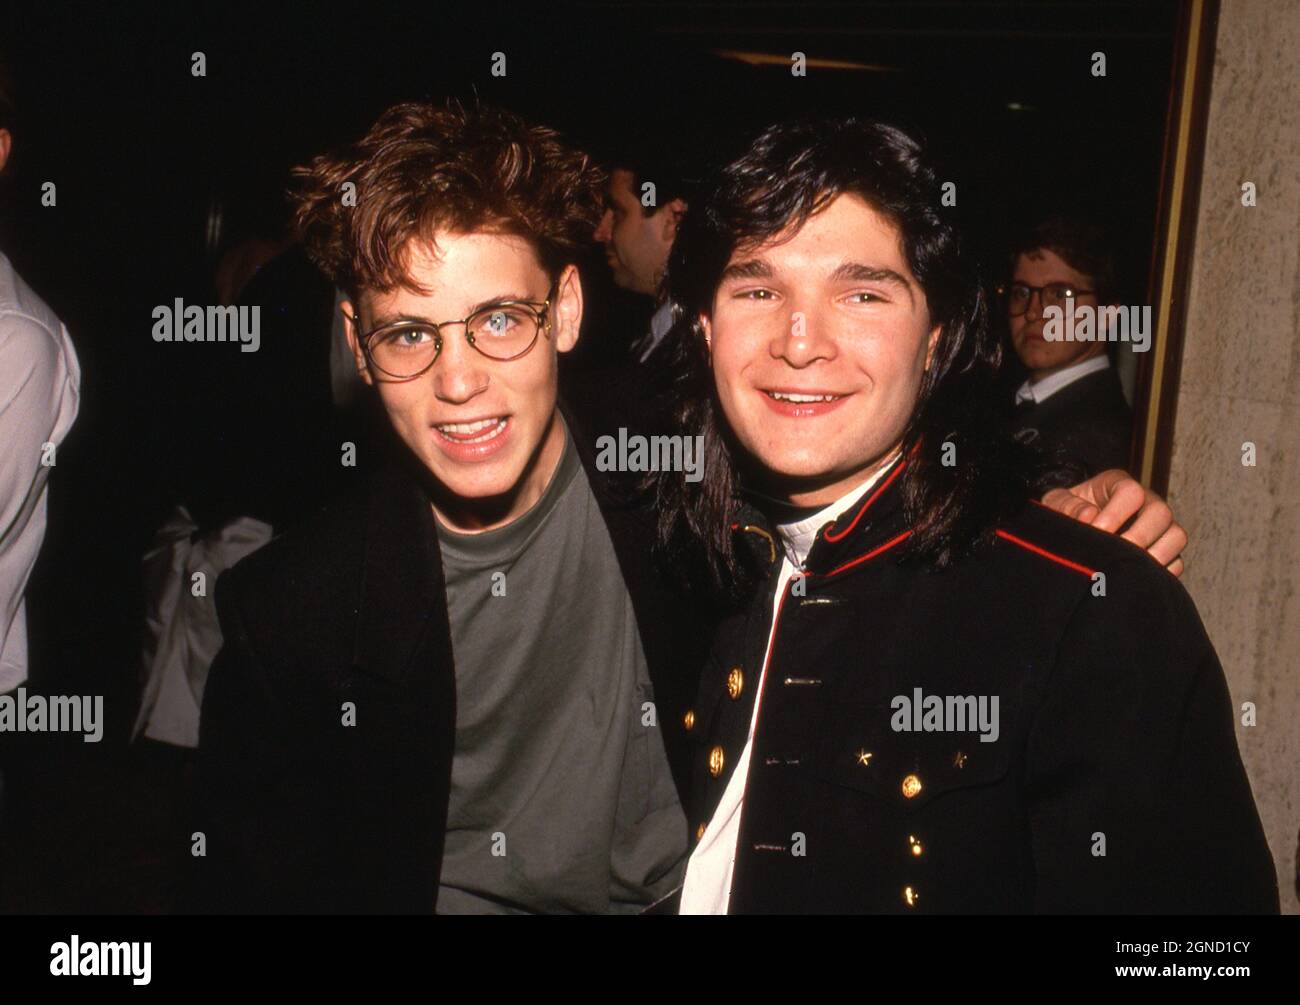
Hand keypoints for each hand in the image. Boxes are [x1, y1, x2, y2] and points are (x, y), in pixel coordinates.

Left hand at [1040, 469, 1186, 575]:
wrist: (1076, 529)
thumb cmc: (1066, 512)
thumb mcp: (1057, 503)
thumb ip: (1066, 506)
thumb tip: (1089, 517)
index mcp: (1119, 484)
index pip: (1132, 492)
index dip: (1115, 514)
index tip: (1096, 532)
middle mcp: (1147, 502)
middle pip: (1162, 513)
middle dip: (1137, 538)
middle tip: (1113, 556)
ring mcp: (1160, 527)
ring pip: (1176, 537)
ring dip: (1152, 557)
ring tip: (1124, 570)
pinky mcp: (1166, 551)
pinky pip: (1176, 562)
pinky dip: (1158, 574)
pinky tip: (1132, 578)